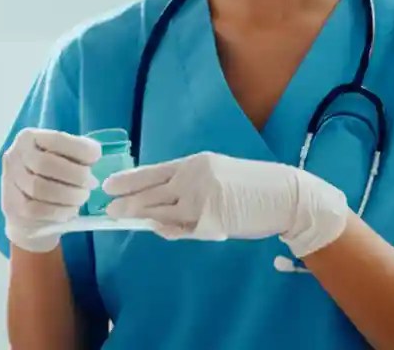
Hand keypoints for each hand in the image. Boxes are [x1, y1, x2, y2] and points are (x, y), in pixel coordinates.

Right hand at [0, 128, 101, 253]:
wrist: (28, 212)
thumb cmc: (52, 178)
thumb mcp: (63, 159)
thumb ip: (77, 156)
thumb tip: (93, 163)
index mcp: (28, 137)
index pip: (56, 138)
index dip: (80, 149)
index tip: (95, 158)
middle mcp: (14, 155)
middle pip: (46, 164)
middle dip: (75, 176)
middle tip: (90, 184)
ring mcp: (9, 181)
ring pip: (40, 188)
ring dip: (69, 195)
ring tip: (81, 198)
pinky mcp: (11, 205)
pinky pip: (37, 209)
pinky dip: (59, 211)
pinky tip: (70, 211)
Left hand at [102, 151, 350, 257]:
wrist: (285, 196)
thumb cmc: (250, 188)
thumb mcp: (216, 177)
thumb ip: (187, 188)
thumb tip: (156, 208)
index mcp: (194, 163)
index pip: (154, 171)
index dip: (129, 180)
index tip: (108, 185)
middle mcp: (194, 178)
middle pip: (151, 192)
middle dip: (127, 202)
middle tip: (108, 209)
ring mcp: (202, 200)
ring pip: (162, 212)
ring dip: (141, 216)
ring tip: (122, 218)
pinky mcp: (211, 222)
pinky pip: (184, 229)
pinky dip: (170, 230)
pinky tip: (156, 228)